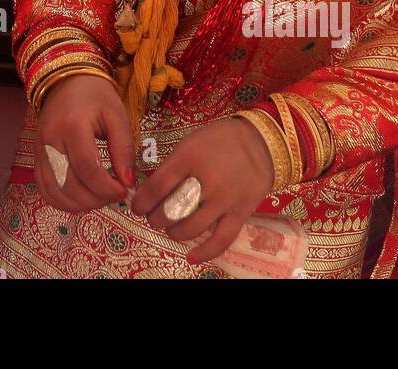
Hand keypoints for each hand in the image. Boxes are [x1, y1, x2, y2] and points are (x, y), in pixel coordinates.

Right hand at [34, 73, 134, 212]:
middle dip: (97, 199)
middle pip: (69, 186)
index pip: (87, 169)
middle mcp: (50, 142)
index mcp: (72, 126)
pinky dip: (63, 201)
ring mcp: (39, 152)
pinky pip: (45, 190)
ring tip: (101, 196)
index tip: (124, 190)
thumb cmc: (95, 96)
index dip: (107, 187)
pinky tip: (82, 197)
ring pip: (55, 193)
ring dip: (81, 205)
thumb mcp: (117, 115)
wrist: (67, 82)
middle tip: (115, 194)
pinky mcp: (36, 159)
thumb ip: (124, 149)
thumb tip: (129, 183)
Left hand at [131, 116, 273, 264]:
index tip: (137, 207)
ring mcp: (225, 199)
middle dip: (156, 218)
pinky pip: (221, 240)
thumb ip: (172, 166)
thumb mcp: (190, 142)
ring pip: (191, 227)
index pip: (157, 186)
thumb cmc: (219, 140)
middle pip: (172, 209)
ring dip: (174, 232)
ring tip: (170, 227)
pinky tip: (191, 256)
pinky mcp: (241, 213)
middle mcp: (206, 180)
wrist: (260, 142)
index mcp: (189, 157)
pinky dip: (205, 252)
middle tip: (153, 217)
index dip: (142, 202)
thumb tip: (150, 191)